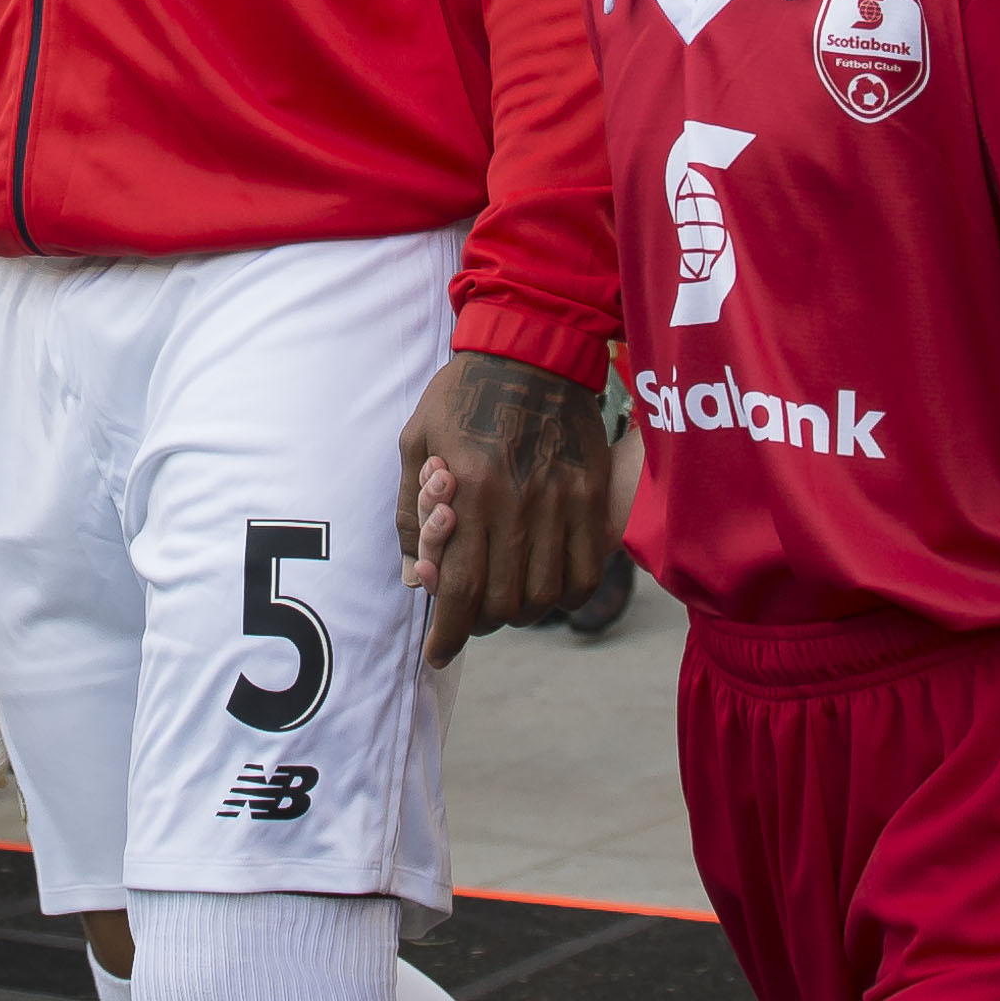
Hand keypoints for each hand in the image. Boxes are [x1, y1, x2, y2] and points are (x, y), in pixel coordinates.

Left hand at [396, 353, 607, 662]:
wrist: (529, 348)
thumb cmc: (462, 394)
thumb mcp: (415, 441)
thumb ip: (410, 511)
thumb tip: (415, 575)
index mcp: (466, 490)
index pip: (458, 587)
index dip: (446, 632)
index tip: (438, 653)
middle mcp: (513, 503)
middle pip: (503, 602)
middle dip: (479, 624)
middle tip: (468, 619)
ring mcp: (558, 502)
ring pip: (545, 595)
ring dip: (522, 613)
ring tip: (505, 603)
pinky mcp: (589, 496)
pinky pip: (587, 571)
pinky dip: (567, 595)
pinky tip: (548, 590)